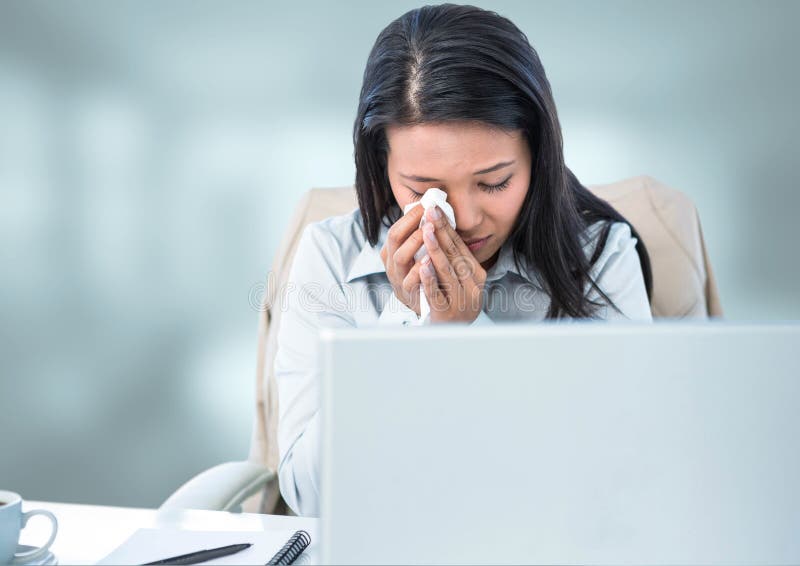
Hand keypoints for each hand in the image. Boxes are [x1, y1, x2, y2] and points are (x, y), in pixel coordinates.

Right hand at [380, 204, 424, 314]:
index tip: (425, 204)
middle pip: (394, 239)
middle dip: (411, 224)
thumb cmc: (425, 277)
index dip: (409, 216)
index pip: (396, 228)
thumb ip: (421, 237)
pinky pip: (410, 281)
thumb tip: (433, 210)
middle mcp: (392, 264)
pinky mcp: (408, 295)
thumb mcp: (418, 256)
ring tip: (429, 231)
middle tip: (428, 215)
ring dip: (414, 242)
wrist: (426, 311)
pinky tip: (430, 260)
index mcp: (392, 253)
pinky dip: (419, 270)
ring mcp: (398, 280)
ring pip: (400, 258)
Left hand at [419, 206, 486, 322]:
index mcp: (476, 276)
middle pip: (455, 255)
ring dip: (436, 250)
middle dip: (441, 232)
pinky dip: (430, 279)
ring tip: (426, 232)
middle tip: (430, 213)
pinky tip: (422, 265)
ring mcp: (461, 301)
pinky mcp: (447, 313)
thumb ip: (452, 258)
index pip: (460, 247)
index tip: (436, 210)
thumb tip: (438, 227)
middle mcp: (472, 287)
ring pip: (448, 272)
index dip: (447, 228)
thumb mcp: (458, 279)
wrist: (452, 336)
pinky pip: (437, 293)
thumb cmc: (452, 302)